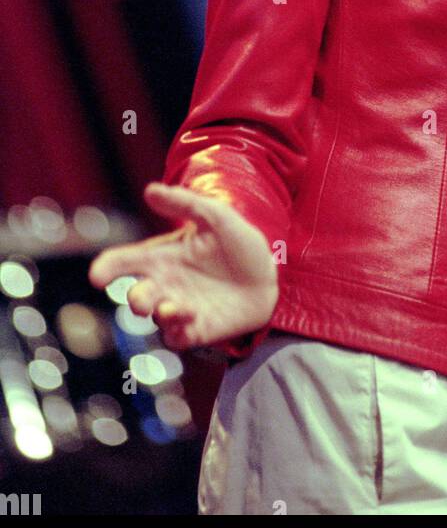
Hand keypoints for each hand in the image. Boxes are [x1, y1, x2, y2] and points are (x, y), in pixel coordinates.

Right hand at [88, 182, 278, 350]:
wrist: (268, 276)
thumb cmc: (237, 243)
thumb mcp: (216, 216)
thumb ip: (185, 204)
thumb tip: (150, 190)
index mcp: (163, 257)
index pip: (126, 262)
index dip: (108, 267)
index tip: (97, 274)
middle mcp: (165, 285)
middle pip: (138, 296)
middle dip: (136, 299)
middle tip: (140, 298)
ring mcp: (179, 309)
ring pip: (157, 318)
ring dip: (161, 314)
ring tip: (172, 307)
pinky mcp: (196, 330)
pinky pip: (177, 337)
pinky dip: (177, 332)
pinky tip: (187, 320)